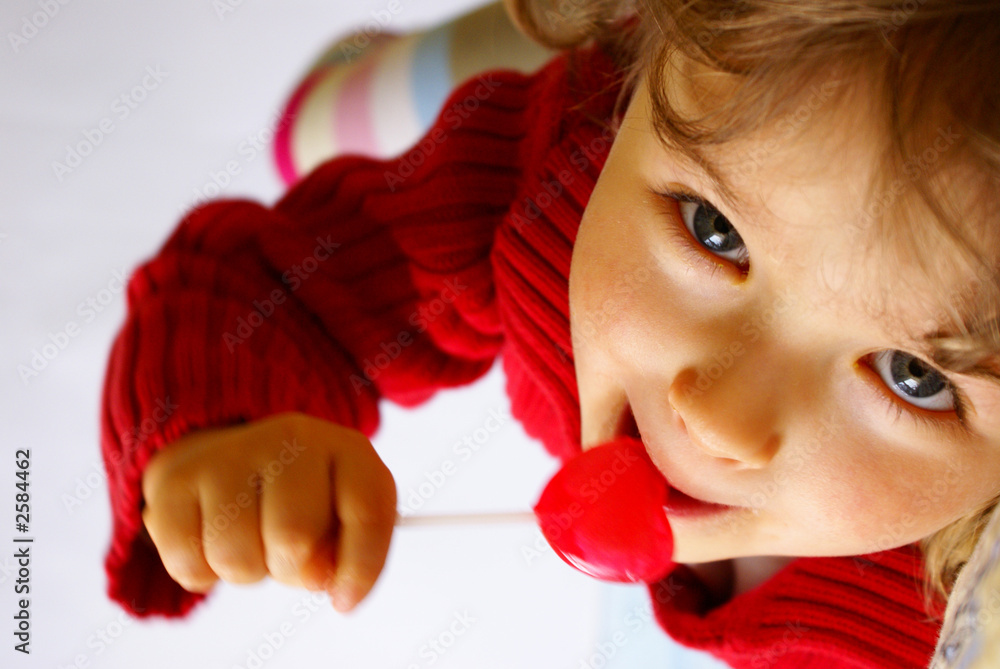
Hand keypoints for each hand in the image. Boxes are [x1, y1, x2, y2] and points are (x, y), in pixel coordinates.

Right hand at [140, 411, 396, 611]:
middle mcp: (291, 438)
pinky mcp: (177, 478)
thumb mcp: (342, 518)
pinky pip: (188, 563)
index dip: (361, 569)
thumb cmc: (300, 500)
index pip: (366, 513)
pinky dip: (201, 571)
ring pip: (236, 557)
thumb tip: (321, 578)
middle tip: (283, 551)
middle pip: (294, 539)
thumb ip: (350, 553)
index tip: (345, 600)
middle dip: (289, 568)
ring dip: (245, 571)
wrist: (229, 457)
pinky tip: (213, 538)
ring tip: (250, 541)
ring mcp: (231, 453)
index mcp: (346, 449)